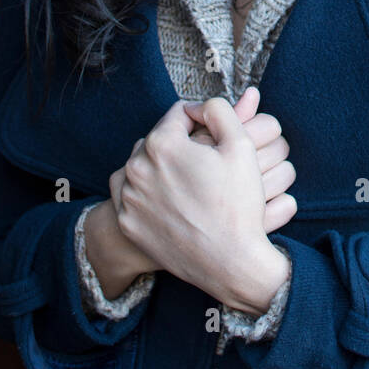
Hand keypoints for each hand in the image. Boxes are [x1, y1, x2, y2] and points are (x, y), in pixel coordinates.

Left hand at [111, 98, 286, 308]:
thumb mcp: (241, 146)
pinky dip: (146, 192)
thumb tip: (201, 106)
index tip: (216, 139)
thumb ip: (220, 110)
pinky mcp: (127, 221)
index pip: (179, 114)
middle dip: (179, 144)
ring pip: (142, 165)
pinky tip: (169, 199)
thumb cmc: (237, 204)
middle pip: (158, 139)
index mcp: (162, 143)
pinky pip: (131, 194)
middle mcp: (136, 166)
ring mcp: (128, 197)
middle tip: (205, 164)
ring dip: (161, 167)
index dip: (202, 121)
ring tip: (189, 182)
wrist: (229, 262)